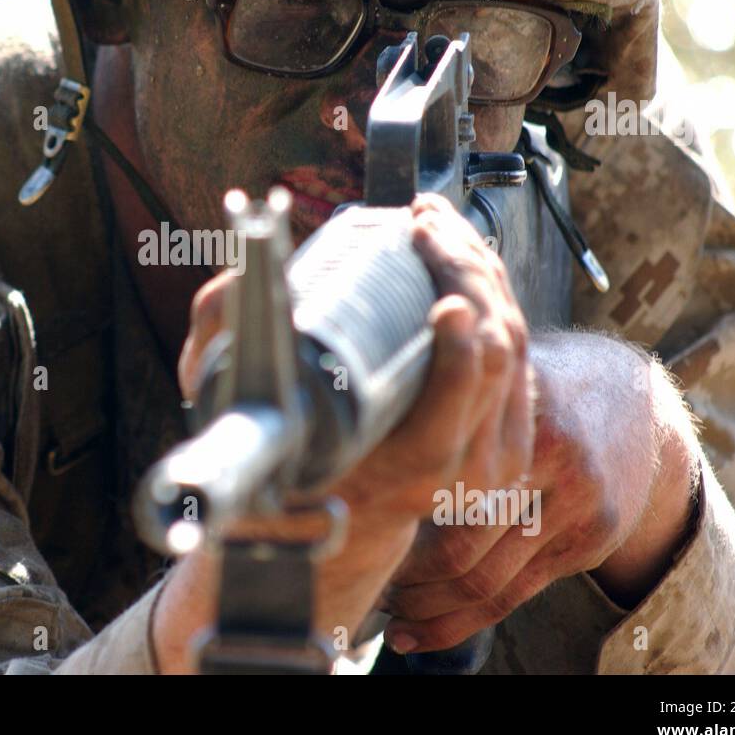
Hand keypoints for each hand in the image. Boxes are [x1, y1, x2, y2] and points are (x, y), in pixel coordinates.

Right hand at [155, 193, 534, 671]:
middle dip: (467, 273)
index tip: (446, 304)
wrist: (341, 513)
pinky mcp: (508, 428)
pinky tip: (463, 250)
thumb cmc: (287, 461)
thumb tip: (233, 281)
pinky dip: (493, 291)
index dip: (460, 351)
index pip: (457, 404)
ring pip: (511, 341)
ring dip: (480, 269)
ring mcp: (496, 449)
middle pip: (495, 352)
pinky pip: (515, 348)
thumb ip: (219, 344)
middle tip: (425, 222)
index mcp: (413, 468)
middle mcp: (467, 465)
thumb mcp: (240, 411)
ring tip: (436, 221)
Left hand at [378, 330, 699, 654]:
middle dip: (406, 577)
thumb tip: (360, 423)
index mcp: (519, 419)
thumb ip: (446, 398)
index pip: (443, 492)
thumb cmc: (529, 386)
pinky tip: (417, 632)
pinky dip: (460, 623)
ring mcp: (580, 508)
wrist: (630, 400)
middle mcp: (556, 463)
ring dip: (427, 609)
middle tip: (364, 582)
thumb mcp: (494, 377)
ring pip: (486, 583)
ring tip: (387, 614)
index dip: (393, 524)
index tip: (354, 536)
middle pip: (461, 548)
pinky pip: (513, 598)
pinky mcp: (591, 542)